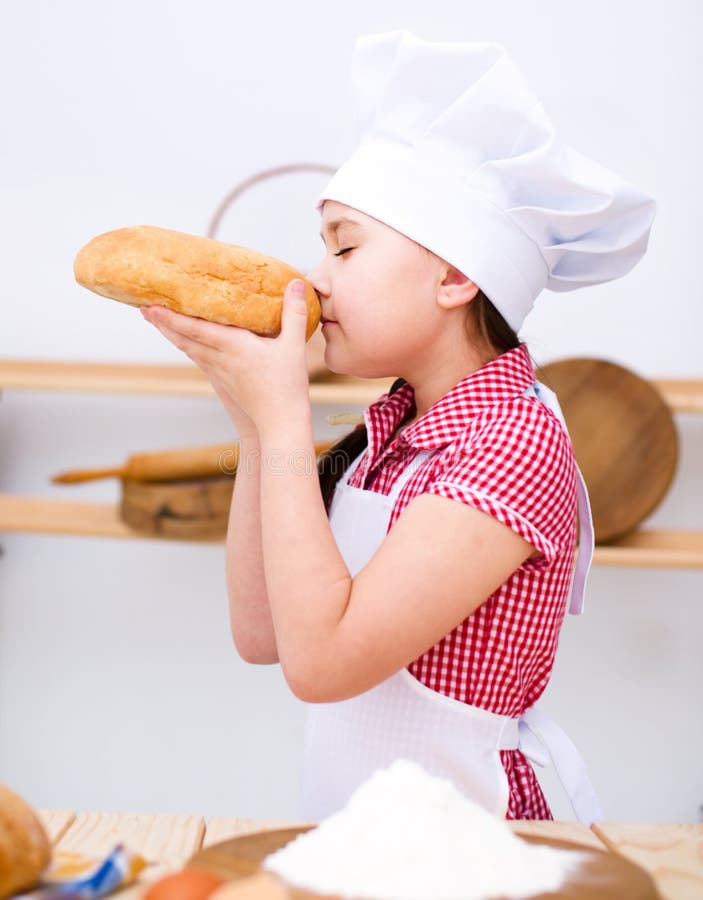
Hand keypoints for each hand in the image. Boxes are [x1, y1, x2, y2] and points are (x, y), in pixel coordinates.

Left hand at [141, 279, 311, 432]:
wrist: (280, 423)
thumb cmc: (287, 387)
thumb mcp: (294, 347)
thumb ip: (294, 313)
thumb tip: (297, 283)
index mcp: (234, 347)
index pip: (196, 329)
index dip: (172, 317)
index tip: (152, 305)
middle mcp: (221, 359)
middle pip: (184, 339)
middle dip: (163, 323)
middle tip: (143, 307)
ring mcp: (219, 373)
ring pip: (189, 350)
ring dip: (171, 334)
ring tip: (156, 320)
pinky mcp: (223, 382)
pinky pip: (199, 359)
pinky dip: (186, 347)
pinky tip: (184, 342)